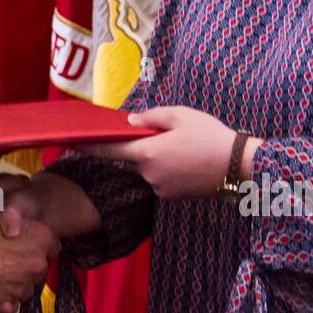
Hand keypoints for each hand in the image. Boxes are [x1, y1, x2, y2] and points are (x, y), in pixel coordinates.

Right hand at [0, 177, 58, 312]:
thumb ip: (9, 183)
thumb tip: (22, 181)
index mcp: (40, 238)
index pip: (50, 240)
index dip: (33, 237)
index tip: (16, 236)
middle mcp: (38, 265)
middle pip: (38, 263)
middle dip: (25, 259)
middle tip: (1, 251)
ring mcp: (23, 289)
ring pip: (24, 283)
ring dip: (13, 278)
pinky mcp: (7, 307)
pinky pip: (10, 302)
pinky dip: (2, 298)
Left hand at [88, 106, 255, 197]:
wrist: (239, 167)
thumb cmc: (210, 136)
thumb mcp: (180, 115)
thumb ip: (151, 117)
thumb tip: (131, 122)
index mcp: (147, 154)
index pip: (110, 150)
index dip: (90, 145)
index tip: (73, 142)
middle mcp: (149, 176)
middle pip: (134, 158)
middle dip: (144, 146)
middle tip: (170, 135)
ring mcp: (161, 189)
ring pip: (150, 169)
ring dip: (159, 158)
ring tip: (187, 147)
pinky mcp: (173, 197)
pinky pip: (162, 179)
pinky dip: (169, 169)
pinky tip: (190, 160)